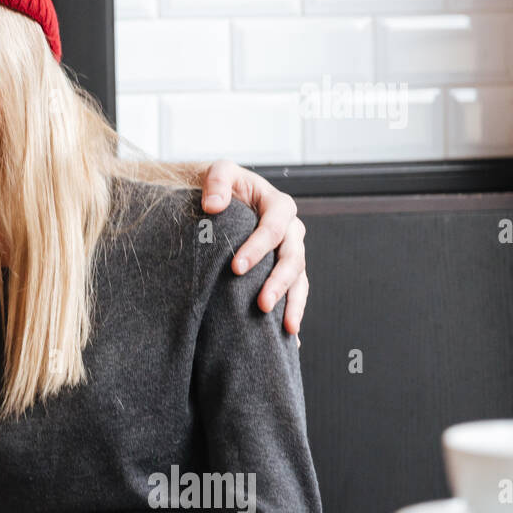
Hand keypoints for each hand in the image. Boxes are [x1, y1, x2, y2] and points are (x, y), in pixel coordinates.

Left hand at [198, 160, 307, 338]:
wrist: (222, 200)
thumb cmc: (221, 186)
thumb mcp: (219, 172)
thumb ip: (216, 182)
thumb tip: (212, 206)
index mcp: (279, 206)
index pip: (274, 228)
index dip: (258, 247)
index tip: (235, 268)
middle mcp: (291, 231)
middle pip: (293, 258)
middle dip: (279, 282)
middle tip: (262, 304)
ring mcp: (291, 253)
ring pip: (300, 280)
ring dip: (294, 303)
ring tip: (287, 328)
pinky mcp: (283, 272)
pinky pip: (295, 294)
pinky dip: (292, 314)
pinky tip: (291, 340)